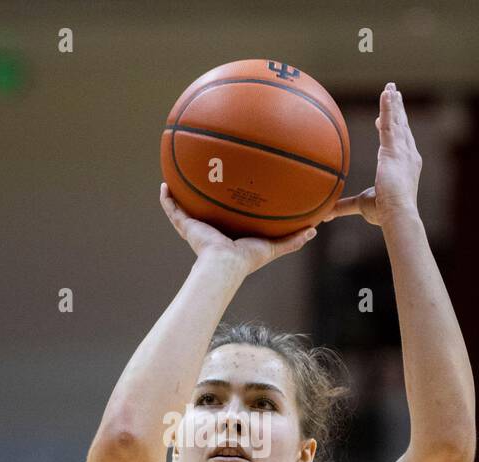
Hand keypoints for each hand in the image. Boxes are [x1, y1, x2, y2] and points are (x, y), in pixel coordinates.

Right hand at [159, 183, 317, 276]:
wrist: (226, 264)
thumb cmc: (248, 259)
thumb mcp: (274, 245)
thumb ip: (293, 239)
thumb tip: (314, 231)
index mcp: (227, 234)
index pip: (225, 219)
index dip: (225, 208)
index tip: (228, 193)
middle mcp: (209, 229)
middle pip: (203, 211)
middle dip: (201, 199)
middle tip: (203, 179)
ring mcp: (195, 227)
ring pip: (184, 209)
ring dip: (179, 196)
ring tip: (175, 179)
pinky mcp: (186, 226)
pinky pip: (173, 210)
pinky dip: (166, 199)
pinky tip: (164, 185)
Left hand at [323, 82, 421, 227]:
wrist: (397, 213)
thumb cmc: (384, 213)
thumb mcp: (362, 205)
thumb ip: (344, 206)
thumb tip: (326, 213)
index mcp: (404, 166)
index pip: (397, 143)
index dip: (391, 130)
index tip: (379, 121)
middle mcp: (407, 155)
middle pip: (402, 126)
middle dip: (398, 110)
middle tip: (394, 93)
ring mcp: (403, 150)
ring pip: (397, 121)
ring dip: (393, 103)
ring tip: (390, 87)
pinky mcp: (395, 149)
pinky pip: (390, 123)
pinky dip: (389, 107)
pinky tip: (386, 93)